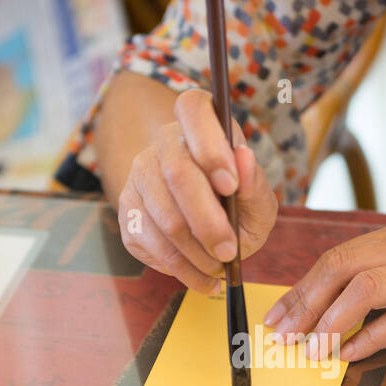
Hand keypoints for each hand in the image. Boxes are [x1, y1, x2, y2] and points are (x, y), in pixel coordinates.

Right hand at [116, 88, 277, 291]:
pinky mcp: (127, 212)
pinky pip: (150, 243)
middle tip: (230, 252)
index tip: (229, 185)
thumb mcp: (257, 200)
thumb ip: (255, 184)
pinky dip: (181, 268)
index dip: (210, 146)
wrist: (206, 228)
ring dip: (196, 252)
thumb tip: (244, 158)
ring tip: (219, 268)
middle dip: (208, 221)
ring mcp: (140, 177)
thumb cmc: (235, 206)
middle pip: (178, 174)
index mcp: (199, 126)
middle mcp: (164, 145)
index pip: (194, 110)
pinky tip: (201, 276)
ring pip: (164, 216)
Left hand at [263, 214, 385, 360]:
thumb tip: (358, 290)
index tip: (280, 313)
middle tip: (279, 335)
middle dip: (303, 304)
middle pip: (342, 267)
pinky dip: (371, 338)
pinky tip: (350, 355)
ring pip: (366, 289)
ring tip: (308, 349)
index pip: (341, 254)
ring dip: (329, 322)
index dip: (304, 286)